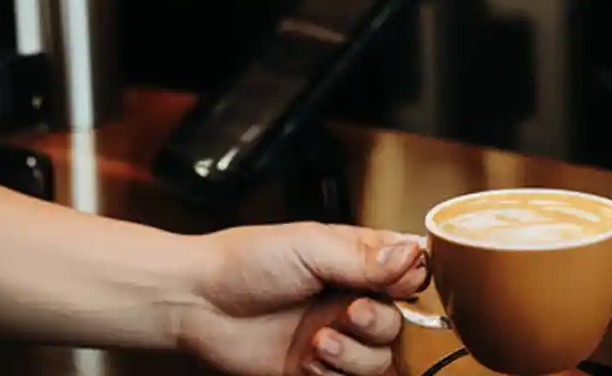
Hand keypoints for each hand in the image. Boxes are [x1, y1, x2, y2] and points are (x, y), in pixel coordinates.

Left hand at [180, 223, 428, 375]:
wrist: (197, 304)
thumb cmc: (247, 262)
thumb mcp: (311, 247)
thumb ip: (365, 257)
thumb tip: (414, 254)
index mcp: (358, 260)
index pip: (411, 270)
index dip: (414, 281)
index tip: (402, 286)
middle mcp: (353, 297)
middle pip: (402, 321)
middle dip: (378, 322)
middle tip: (349, 312)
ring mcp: (338, 335)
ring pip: (381, 356)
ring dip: (356, 352)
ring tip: (321, 340)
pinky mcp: (318, 368)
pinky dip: (336, 372)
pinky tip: (310, 358)